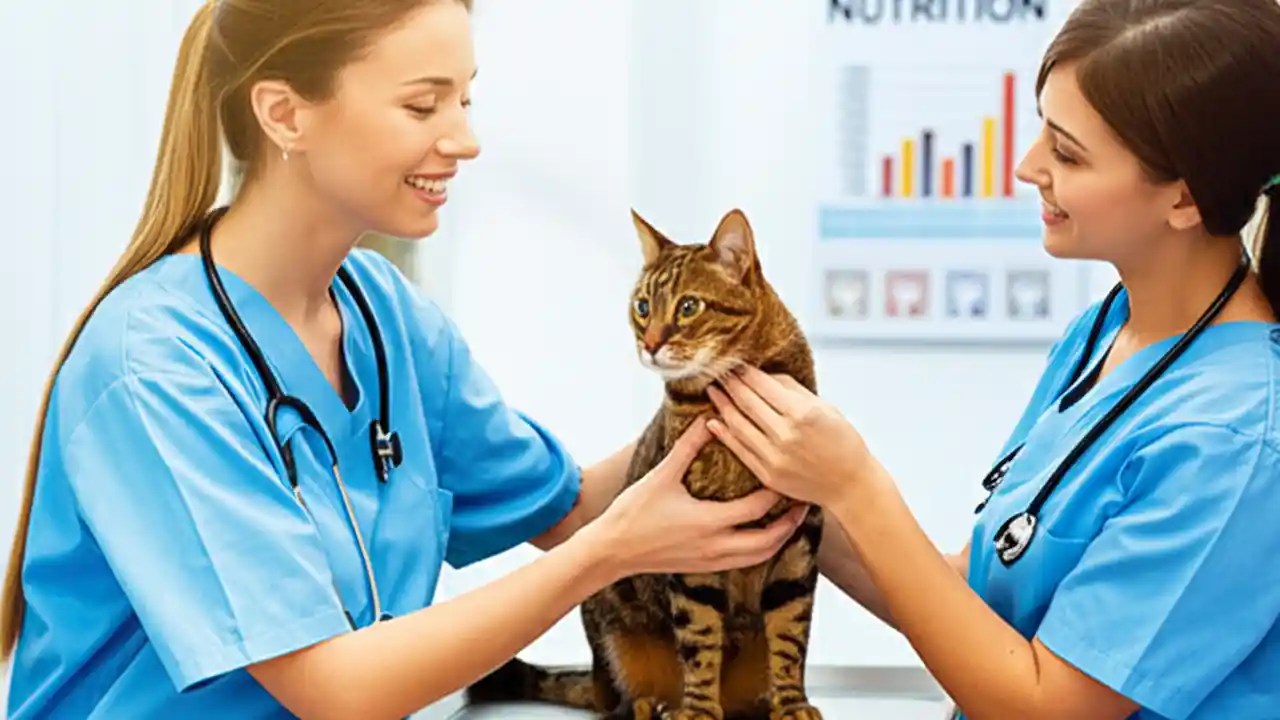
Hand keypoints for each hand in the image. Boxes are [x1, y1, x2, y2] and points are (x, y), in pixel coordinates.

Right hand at [592, 417, 807, 578]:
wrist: (612, 550)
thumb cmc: (634, 512)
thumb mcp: (662, 475)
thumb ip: (687, 447)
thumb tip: (707, 419)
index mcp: (708, 521)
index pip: (756, 508)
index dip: (776, 492)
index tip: (788, 476)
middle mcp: (715, 546)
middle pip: (768, 540)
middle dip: (789, 524)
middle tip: (803, 504)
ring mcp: (711, 560)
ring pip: (759, 556)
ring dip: (778, 539)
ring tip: (789, 521)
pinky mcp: (704, 568)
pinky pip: (743, 562)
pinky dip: (759, 550)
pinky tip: (760, 535)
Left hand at [706, 366, 871, 507]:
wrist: (849, 484)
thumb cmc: (842, 442)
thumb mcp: (825, 407)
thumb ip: (792, 389)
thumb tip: (763, 375)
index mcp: (802, 413)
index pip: (762, 385)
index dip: (744, 372)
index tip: (733, 362)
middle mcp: (786, 435)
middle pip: (746, 402)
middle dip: (729, 384)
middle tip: (716, 371)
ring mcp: (774, 457)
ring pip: (738, 424)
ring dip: (721, 405)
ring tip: (712, 391)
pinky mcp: (767, 474)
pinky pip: (739, 449)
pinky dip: (723, 433)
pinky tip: (714, 420)